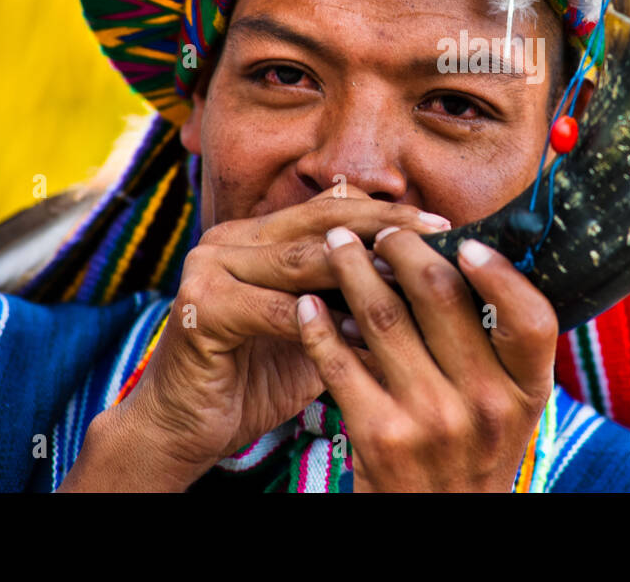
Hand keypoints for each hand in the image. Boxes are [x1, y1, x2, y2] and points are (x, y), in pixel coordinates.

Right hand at [59, 189, 449, 490]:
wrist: (185, 425)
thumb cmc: (257, 377)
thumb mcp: (316, 327)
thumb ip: (351, 295)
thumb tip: (425, 277)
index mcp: (259, 233)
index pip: (333, 204)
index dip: (388, 212)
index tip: (443, 224)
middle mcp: (233, 238)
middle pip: (322, 219)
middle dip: (386, 227)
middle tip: (439, 235)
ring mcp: (211, 266)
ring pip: (301, 258)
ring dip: (360, 270)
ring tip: (409, 279)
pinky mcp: (200, 307)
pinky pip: (274, 309)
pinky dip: (321, 322)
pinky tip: (360, 331)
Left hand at [296, 225, 557, 491]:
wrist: (435, 526)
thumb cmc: (468, 455)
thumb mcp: (505, 408)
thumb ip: (498, 348)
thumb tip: (467, 259)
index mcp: (527, 391)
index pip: (531, 316)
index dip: (499, 271)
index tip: (463, 242)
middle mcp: (486, 404)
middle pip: (443, 295)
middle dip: (402, 249)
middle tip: (380, 231)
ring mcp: (431, 420)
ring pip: (383, 316)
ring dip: (352, 269)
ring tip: (336, 246)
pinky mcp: (379, 435)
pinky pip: (340, 361)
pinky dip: (318, 325)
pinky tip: (308, 306)